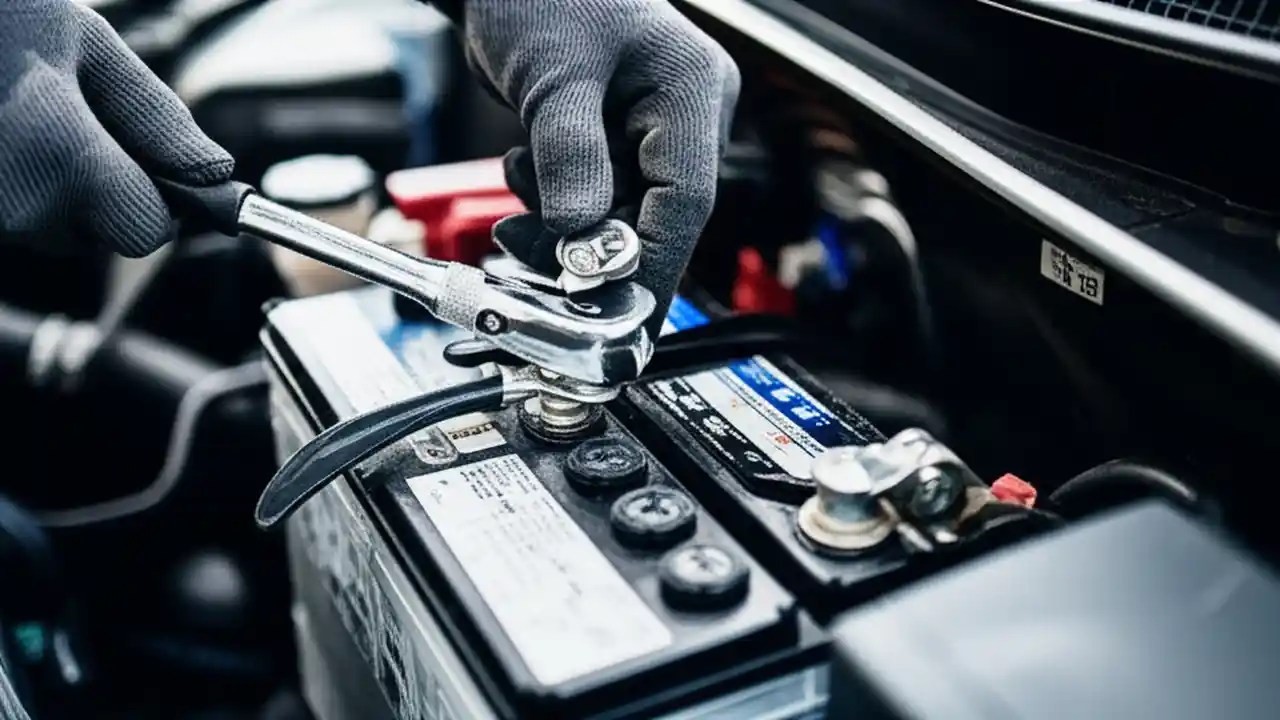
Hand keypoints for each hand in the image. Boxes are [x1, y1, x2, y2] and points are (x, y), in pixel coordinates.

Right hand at [0, 0, 232, 256]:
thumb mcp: (88, 45)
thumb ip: (158, 118)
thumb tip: (216, 174)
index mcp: (63, 165)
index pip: (147, 230)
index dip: (161, 198)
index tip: (153, 161)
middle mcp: (16, 209)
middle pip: (99, 234)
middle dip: (108, 190)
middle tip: (76, 119)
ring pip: (53, 229)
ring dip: (59, 187)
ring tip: (29, 117)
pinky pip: (14, 215)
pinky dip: (21, 183)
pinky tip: (9, 135)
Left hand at [461, 0, 739, 337]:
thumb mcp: (552, 76)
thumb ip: (570, 157)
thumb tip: (580, 235)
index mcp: (691, 90)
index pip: (687, 204)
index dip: (650, 267)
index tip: (618, 316)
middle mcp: (684, 115)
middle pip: (653, 218)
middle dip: (587, 242)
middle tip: (524, 245)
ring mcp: (653, 129)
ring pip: (621, 214)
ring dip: (564, 220)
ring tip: (521, 172)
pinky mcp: (619, 139)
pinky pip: (599, 195)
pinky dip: (558, 199)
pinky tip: (528, 164)